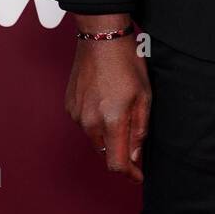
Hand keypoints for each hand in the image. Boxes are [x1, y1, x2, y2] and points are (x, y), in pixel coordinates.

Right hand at [64, 34, 150, 182]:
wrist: (101, 38)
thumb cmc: (127, 63)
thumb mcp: (144, 96)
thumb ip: (139, 129)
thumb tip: (135, 156)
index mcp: (111, 120)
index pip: (116, 163)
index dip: (129, 174)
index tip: (139, 175)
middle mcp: (89, 122)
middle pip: (105, 152)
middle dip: (120, 152)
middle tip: (135, 140)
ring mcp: (76, 114)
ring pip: (95, 138)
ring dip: (109, 135)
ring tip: (121, 110)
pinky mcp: (69, 105)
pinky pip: (85, 124)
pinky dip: (97, 121)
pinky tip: (106, 102)